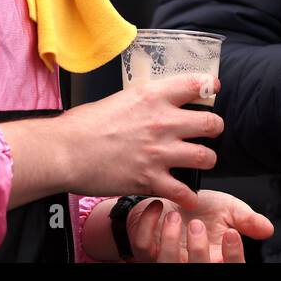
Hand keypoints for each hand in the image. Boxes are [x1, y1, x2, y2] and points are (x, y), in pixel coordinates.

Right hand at [59, 74, 222, 210]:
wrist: (65, 151)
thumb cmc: (84, 125)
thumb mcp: (119, 99)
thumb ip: (144, 101)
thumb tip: (156, 103)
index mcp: (152, 97)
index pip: (196, 84)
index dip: (210, 86)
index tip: (212, 89)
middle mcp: (162, 122)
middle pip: (211, 123)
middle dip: (215, 127)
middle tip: (210, 130)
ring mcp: (159, 152)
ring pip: (206, 156)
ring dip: (206, 159)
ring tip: (200, 160)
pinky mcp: (151, 179)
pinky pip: (184, 192)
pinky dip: (189, 197)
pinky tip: (188, 196)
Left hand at [127, 191, 274, 262]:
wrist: (172, 199)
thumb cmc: (200, 208)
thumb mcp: (228, 209)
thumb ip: (246, 219)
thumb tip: (267, 228)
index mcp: (216, 257)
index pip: (230, 268)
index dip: (233, 256)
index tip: (232, 234)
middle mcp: (191, 263)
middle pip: (197, 271)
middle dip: (197, 250)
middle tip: (198, 224)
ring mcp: (166, 260)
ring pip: (166, 264)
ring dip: (169, 239)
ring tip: (174, 215)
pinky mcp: (145, 251)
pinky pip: (143, 246)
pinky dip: (147, 224)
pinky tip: (157, 206)